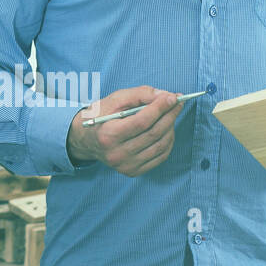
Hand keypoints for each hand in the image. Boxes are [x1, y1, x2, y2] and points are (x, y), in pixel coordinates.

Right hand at [67, 86, 182, 176]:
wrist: (87, 140)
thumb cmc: (102, 116)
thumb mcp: (115, 99)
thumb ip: (140, 94)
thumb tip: (165, 96)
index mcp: (108, 135)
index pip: (141, 122)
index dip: (160, 108)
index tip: (173, 97)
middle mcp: (117, 154)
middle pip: (153, 134)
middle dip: (169, 115)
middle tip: (178, 103)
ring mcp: (126, 166)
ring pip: (160, 145)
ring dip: (171, 127)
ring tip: (170, 114)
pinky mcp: (133, 171)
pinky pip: (160, 156)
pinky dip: (168, 141)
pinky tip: (166, 130)